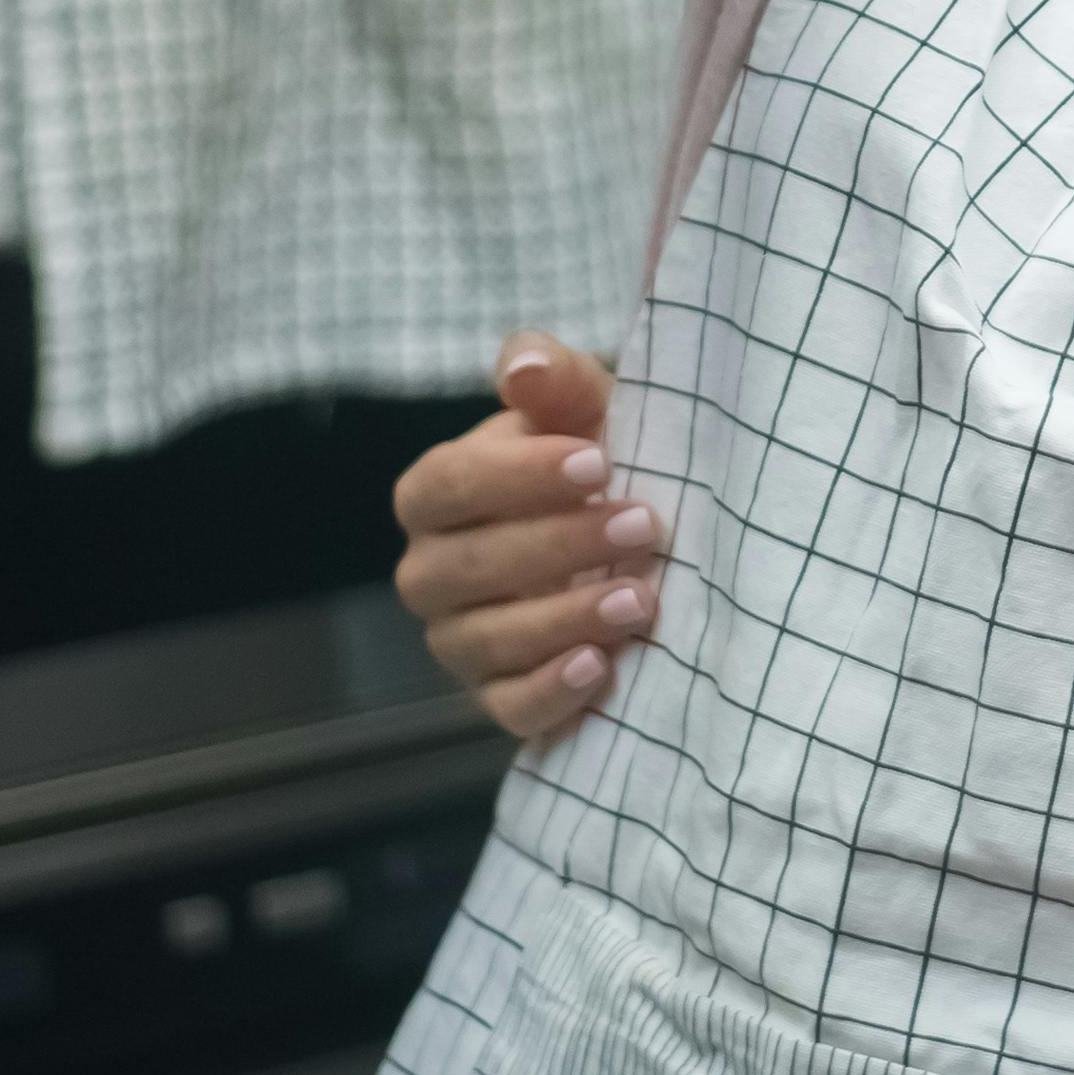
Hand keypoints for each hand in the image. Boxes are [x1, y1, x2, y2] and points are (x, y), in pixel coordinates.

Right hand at [391, 336, 652, 749]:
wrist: (636, 536)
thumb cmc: (598, 461)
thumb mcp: (586, 409)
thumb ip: (554, 380)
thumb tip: (524, 367)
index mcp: (436, 492)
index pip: (447, 486)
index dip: (516, 478)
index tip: (598, 464)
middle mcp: (431, 570)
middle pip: (464, 567)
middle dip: (557, 546)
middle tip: (641, 527)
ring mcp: (459, 640)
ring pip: (485, 640)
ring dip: (565, 620)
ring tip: (642, 600)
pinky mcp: (498, 697)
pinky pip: (508, 707)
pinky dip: (552, 692)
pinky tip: (602, 668)